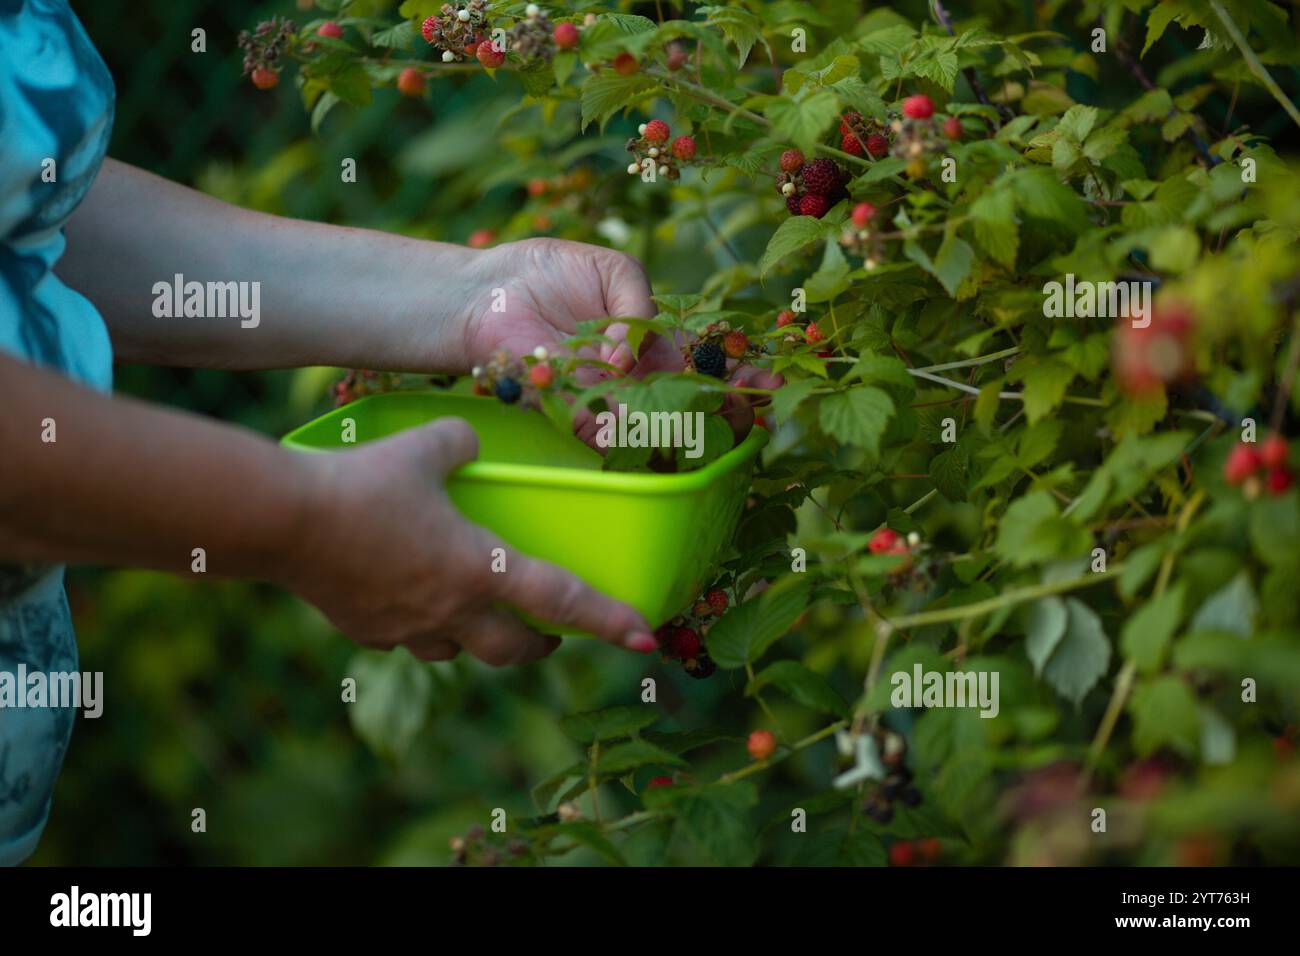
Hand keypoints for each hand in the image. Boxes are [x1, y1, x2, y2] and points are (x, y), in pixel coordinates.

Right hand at [282, 418, 657, 663]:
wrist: (282, 523)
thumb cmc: (363, 483)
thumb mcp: (423, 449)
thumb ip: (460, 444)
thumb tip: (469, 440)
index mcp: (480, 569)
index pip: (562, 601)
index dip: (610, 622)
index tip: (647, 641)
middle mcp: (451, 611)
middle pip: (513, 650)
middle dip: (539, 646)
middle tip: (550, 634)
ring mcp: (407, 629)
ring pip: (458, 653)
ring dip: (478, 640)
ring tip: (476, 615)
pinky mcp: (365, 631)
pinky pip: (406, 640)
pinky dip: (419, 627)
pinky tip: (407, 600)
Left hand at [460, 238, 780, 439]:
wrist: (486, 290)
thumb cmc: (545, 272)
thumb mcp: (612, 269)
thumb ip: (638, 304)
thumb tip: (631, 357)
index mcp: (652, 340)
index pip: (705, 362)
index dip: (740, 375)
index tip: (769, 385)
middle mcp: (635, 376)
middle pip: (689, 403)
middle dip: (726, 414)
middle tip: (752, 417)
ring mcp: (605, 396)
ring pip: (653, 423)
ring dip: (682, 430)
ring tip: (707, 429)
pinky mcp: (569, 409)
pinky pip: (601, 430)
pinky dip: (621, 435)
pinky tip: (637, 433)